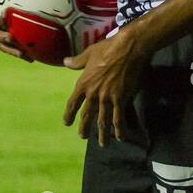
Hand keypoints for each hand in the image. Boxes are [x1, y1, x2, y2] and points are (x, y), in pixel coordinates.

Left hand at [63, 28, 147, 145]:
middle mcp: (93, 93)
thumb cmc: (108, 48)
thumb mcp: (89, 53)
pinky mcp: (121, 98)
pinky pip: (118, 118)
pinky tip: (120, 137)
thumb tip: (65, 62)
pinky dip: (119, 129)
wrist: (128, 49)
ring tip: (102, 144)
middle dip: (84, 128)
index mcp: (83, 83)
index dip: (69, 114)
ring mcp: (107, 98)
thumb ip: (77, 61)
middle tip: (83, 136)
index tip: (67, 123)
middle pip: (87, 115)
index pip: (73, 103)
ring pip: (103, 121)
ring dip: (102, 134)